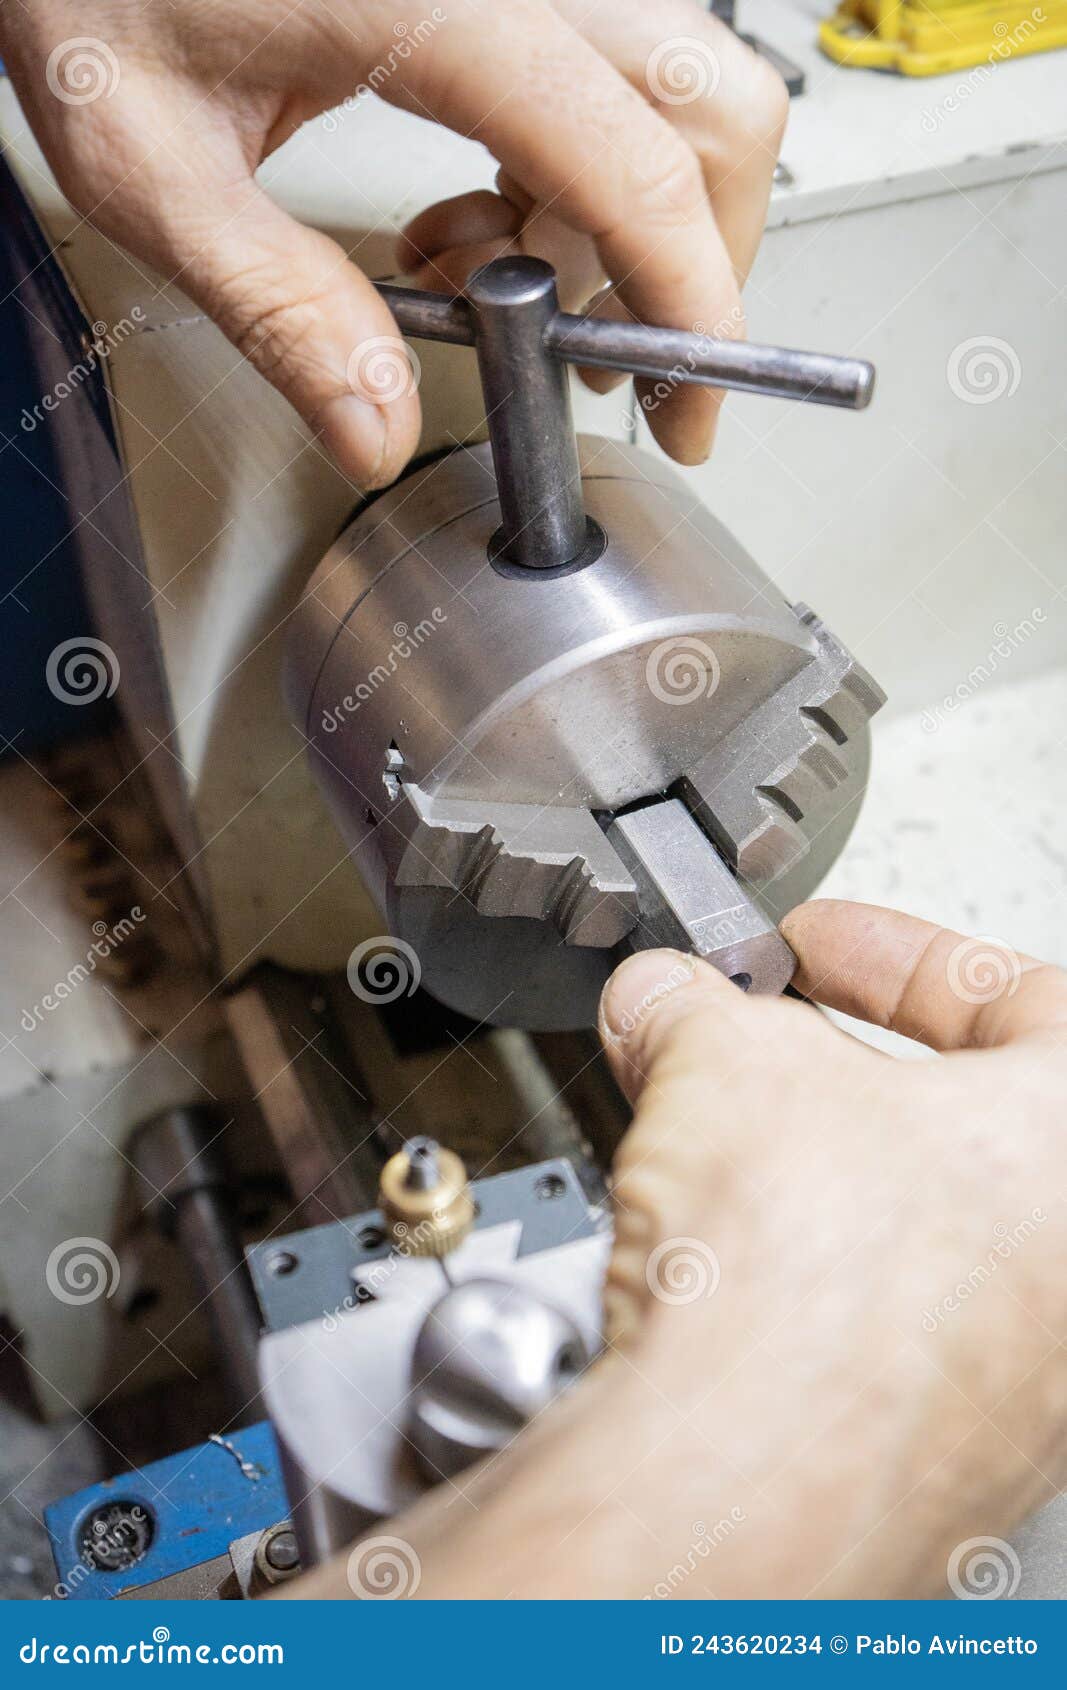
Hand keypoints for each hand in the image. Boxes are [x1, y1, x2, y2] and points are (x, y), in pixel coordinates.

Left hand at [0, 1, 785, 486]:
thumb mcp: (151, 164)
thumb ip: (277, 307)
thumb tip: (377, 424)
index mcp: (437, 0)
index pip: (636, 163)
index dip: (690, 300)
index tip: (691, 399)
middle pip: (710, 108)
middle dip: (688, 260)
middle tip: (616, 366)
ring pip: (673, 91)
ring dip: (616, 219)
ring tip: (477, 281)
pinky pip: (605, 73)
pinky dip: (572, 172)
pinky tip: (467, 216)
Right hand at [293, 900, 1066, 1597]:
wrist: (746, 1478)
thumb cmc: (809, 1278)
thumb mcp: (728, 1057)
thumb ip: (696, 1006)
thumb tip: (659, 1002)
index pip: (1018, 995)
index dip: (885, 955)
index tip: (806, 955)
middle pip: (960, 1129)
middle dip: (828, 1082)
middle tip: (736, 1065)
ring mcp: (1030, 1383)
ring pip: (917, 1248)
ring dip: (807, 1199)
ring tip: (700, 1179)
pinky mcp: (948, 1466)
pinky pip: (877, 1348)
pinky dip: (798, 1304)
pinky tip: (707, 1297)